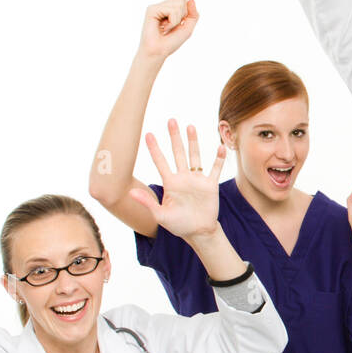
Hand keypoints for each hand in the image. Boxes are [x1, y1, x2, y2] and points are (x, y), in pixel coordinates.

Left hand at [130, 120, 225, 239]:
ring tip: (190, 126)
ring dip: (193, 142)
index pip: (160, 161)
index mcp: (170, 183)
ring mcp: (197, 180)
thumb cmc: (178, 225)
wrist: (198, 232)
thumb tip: (131, 192)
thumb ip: (147, 203)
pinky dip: (218, 159)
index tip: (148, 134)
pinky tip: (220, 147)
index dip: (154, 148)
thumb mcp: (160, 216)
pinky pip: (215, 169)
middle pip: (178, 152)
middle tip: (171, 120)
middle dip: (174, 137)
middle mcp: (183, 177)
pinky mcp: (210, 185)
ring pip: (195, 156)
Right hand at [139, 0, 199, 59]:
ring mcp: (157, 6)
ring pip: (178, 4)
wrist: (159, 52)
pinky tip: (163, 27)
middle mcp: (163, 5)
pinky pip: (172, 10)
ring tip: (167, 27)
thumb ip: (193, 14)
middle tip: (172, 25)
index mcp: (170, 8)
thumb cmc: (171, 42)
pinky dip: (172, 22)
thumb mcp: (188, 28)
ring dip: (176, 20)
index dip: (186, 12)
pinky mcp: (152, 9)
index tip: (178, 24)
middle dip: (182, 14)